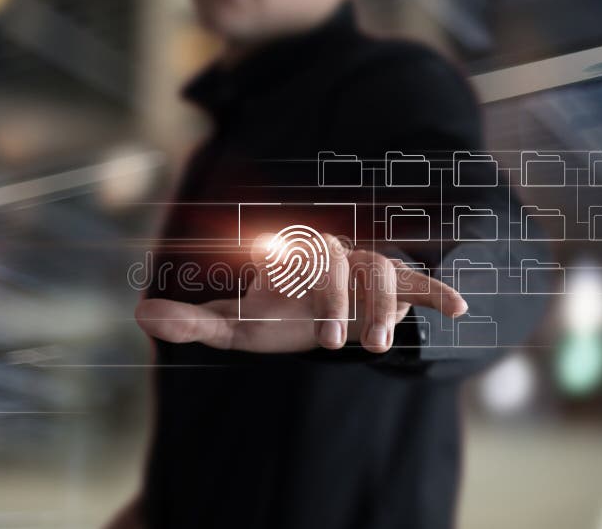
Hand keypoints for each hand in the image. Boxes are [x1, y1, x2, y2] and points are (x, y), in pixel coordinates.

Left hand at [135, 234, 467, 352]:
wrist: (312, 315)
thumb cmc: (272, 317)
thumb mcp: (232, 326)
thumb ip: (192, 320)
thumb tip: (140, 313)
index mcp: (294, 254)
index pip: (300, 254)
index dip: (302, 278)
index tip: (295, 312)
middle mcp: (334, 253)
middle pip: (343, 263)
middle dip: (340, 301)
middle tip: (334, 343)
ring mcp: (366, 267)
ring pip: (381, 273)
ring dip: (381, 308)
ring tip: (375, 348)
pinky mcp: (393, 285)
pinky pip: (417, 283)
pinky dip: (437, 292)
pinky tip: (461, 310)